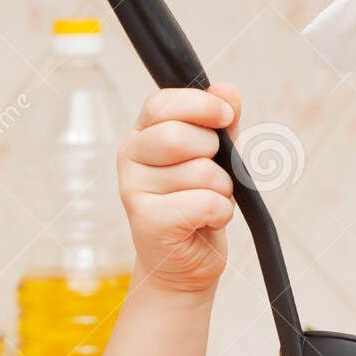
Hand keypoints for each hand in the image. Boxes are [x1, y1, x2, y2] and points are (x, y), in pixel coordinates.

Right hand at [117, 83, 240, 294]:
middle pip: (178, 136)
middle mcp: (130, 160)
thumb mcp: (216, 158)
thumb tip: (226, 88)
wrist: (185, 266)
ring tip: (207, 204)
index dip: (199, 105)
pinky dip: (220, 212)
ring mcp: (134, 191)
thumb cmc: (198, 207)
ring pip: (200, 171)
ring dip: (221, 189)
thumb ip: (220, 123)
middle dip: (213, 155)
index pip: (161, 104)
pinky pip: (205, 202)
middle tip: (213, 175)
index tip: (225, 116)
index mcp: (142, 136)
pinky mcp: (148, 222)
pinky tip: (206, 222)